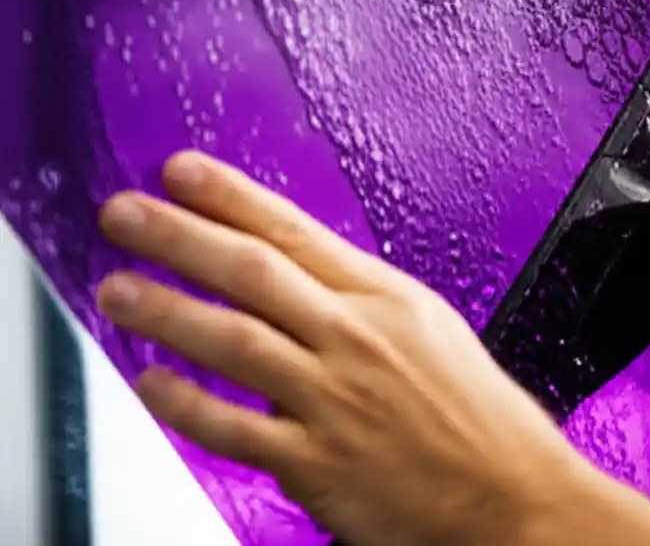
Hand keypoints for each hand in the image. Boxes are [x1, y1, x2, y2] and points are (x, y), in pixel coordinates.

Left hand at [94, 151, 615, 545]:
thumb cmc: (480, 418)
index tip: (179, 171)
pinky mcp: (317, 463)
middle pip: (252, 272)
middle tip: (121, 214)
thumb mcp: (433, 332)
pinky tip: (151, 384)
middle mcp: (357, 340)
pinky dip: (185, 404)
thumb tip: (295, 280)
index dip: (231, 197)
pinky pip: (233, 427)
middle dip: (177, 236)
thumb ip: (363, 304)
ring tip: (115, 288)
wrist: (514, 497)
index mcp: (389, 300)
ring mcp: (334, 400)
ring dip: (165, 310)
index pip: (296, 232)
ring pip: (232, 341)